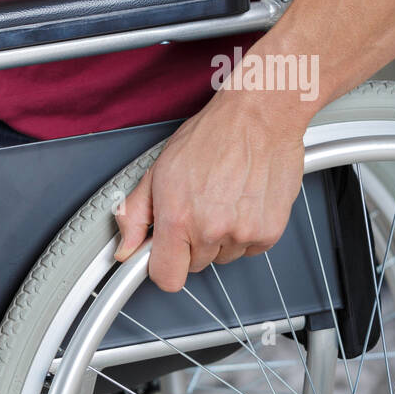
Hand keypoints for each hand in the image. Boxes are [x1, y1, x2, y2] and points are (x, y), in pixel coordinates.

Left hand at [112, 90, 305, 291]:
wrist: (258, 117)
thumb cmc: (212, 135)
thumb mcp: (159, 169)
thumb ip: (136, 214)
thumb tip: (125, 247)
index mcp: (178, 217)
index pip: (166, 277)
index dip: (162, 266)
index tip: (164, 253)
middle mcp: (210, 230)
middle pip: (195, 265)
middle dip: (192, 241)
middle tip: (198, 205)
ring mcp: (242, 233)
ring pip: (223, 256)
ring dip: (221, 236)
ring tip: (223, 197)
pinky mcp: (269, 232)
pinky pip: (250, 249)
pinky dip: (246, 231)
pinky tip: (242, 200)